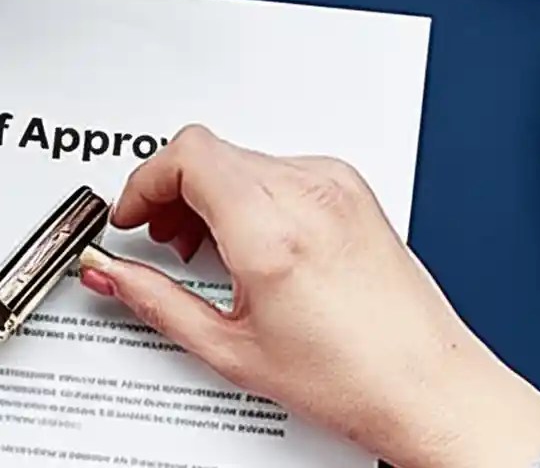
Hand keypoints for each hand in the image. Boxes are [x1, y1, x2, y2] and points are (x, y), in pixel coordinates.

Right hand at [78, 125, 539, 467]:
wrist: (428, 388)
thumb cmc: (353, 378)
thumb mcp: (230, 348)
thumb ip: (155, 301)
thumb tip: (111, 274)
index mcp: (272, 229)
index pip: (186, 154)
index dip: (143, 180)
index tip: (132, 213)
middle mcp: (308, 193)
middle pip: (208, 151)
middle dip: (170, 191)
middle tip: (159, 236)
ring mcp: (335, 185)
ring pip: (240, 156)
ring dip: (207, 191)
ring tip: (202, 245)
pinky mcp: (350, 189)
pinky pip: (276, 168)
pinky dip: (244, 193)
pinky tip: (243, 239)